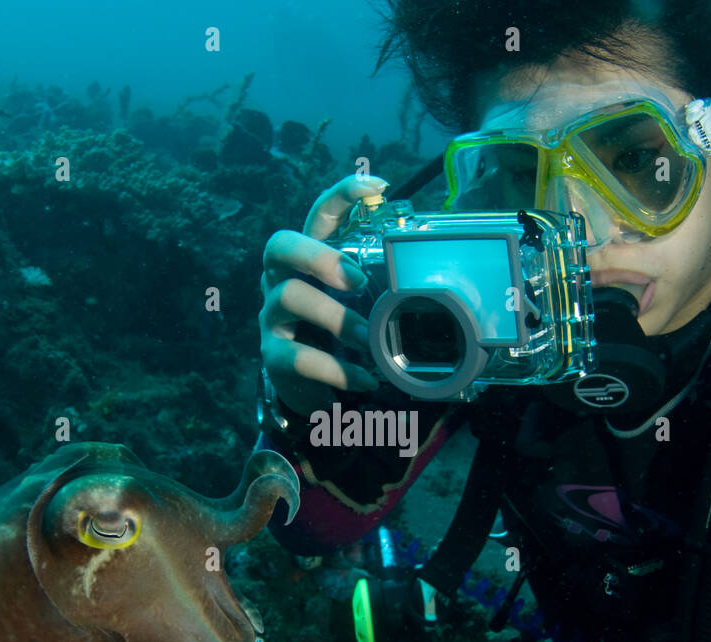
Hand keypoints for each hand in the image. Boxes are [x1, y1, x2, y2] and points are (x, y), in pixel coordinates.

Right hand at [258, 174, 387, 418]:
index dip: (341, 195)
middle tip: (357, 281)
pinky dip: (336, 369)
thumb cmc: (340, 331)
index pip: (318, 215)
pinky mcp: (273, 355)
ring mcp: (272, 316)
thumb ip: (381, 285)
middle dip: (319, 255)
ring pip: (290, 297)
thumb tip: (437, 269)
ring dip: (336, 317)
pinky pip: (297, 357)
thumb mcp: (359, 303)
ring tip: (370, 339)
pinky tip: (364, 378)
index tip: (376, 186)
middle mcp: (281, 279)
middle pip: (281, 245)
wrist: (309, 386)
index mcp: (307, 259)